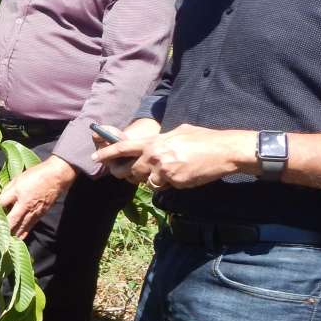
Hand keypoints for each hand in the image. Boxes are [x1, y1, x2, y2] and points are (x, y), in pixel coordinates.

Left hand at [0, 155, 76, 238]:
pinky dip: (20, 235)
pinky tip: (14, 239)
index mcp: (17, 194)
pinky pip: (28, 229)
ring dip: (9, 236)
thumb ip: (7, 191)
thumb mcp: (17, 179)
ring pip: (19, 229)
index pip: (0, 204)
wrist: (57, 177)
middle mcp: (24, 207)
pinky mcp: (39, 217)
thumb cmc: (36, 175)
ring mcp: (33, 214)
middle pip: (10, 222)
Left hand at [95, 123, 255, 189]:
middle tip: (139, 173)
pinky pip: (164, 187)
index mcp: (154, 141)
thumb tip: (151, 146)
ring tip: (171, 170)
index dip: (107, 154)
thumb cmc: (203, 140)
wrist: (224, 151)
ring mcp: (164, 170)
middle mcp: (155, 155)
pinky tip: (182, 175)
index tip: (95, 158)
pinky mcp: (174, 182)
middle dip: (131, 174)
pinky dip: (170, 185)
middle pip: (131, 171)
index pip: (123, 148)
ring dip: (154, 180)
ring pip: (148, 182)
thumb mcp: (178, 133)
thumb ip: (160, 141)